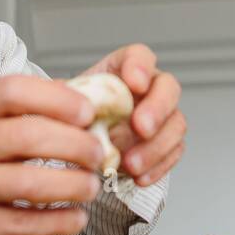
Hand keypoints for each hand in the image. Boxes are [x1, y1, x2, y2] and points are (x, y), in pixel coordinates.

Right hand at [0, 74, 106, 234]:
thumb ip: (19, 111)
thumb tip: (81, 97)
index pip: (13, 91)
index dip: (57, 98)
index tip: (88, 111)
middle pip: (29, 137)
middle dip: (76, 145)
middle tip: (99, 154)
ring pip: (29, 183)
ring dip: (72, 185)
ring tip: (92, 187)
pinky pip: (21, 225)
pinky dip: (57, 222)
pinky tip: (75, 218)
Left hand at [78, 43, 185, 187]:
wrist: (79, 146)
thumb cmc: (74, 118)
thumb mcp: (65, 105)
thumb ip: (67, 100)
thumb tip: (59, 100)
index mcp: (122, 70)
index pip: (139, 56)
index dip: (141, 66)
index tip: (135, 84)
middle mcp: (148, 89)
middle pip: (167, 87)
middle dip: (157, 108)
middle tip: (141, 127)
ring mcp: (160, 117)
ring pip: (175, 123)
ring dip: (156, 146)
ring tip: (131, 164)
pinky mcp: (165, 144)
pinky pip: (173, 153)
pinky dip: (158, 167)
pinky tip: (139, 177)